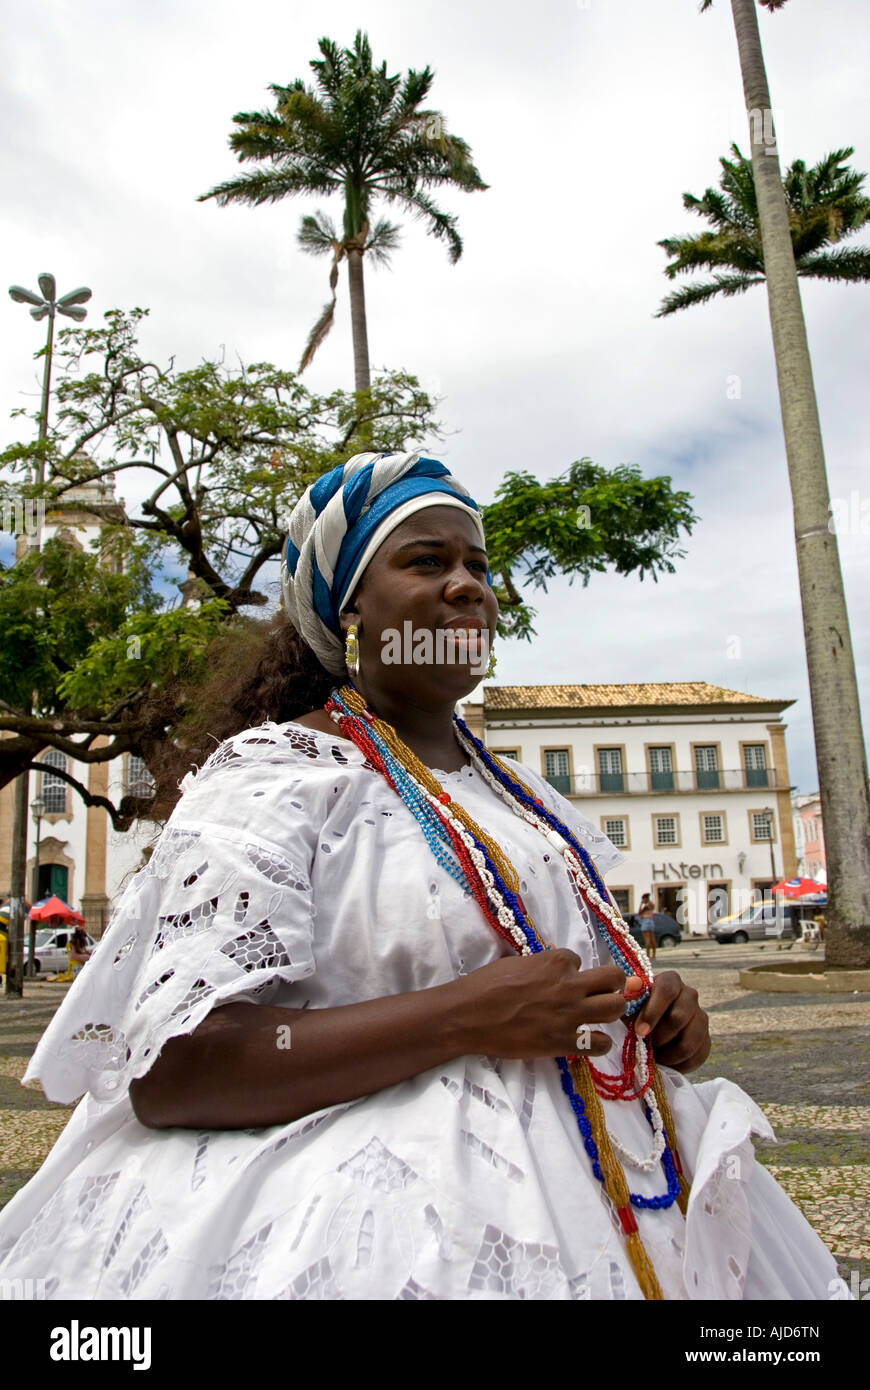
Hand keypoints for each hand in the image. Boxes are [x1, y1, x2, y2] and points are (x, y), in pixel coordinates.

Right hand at [453, 949, 627, 1058]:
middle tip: (605, 991)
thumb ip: (540, 964)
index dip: (573, 970)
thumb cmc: (485, 985)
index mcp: (555, 962)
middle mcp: (569, 985)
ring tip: (602, 1015)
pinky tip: (591, 1042)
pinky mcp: (563, 1042)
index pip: (580, 960)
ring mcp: (569, 1015)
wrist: (468, 1015)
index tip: (563, 980)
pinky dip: (600, 1044)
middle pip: (613, 979)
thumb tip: (551, 967)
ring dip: (612, 1010)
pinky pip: (601, 1044)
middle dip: (613, 983)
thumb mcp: (515, 963)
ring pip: (615, 1008)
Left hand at [634, 970, 709, 1072]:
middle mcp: (690, 995)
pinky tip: (666, 1061)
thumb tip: (632, 984)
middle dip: (660, 1035)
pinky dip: (678, 1064)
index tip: (640, 1031)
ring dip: (669, 1053)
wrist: (650, 1031)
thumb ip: (630, 995)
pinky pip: (697, 1056)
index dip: (653, 1012)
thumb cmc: (637, 1014)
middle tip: (646, 1044)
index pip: (667, 990)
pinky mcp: (706, 1040)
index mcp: (671, 981)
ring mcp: (701, 1017)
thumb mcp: (629, 1005)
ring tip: (654, 1055)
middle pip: (680, 1017)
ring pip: (690, 1040)